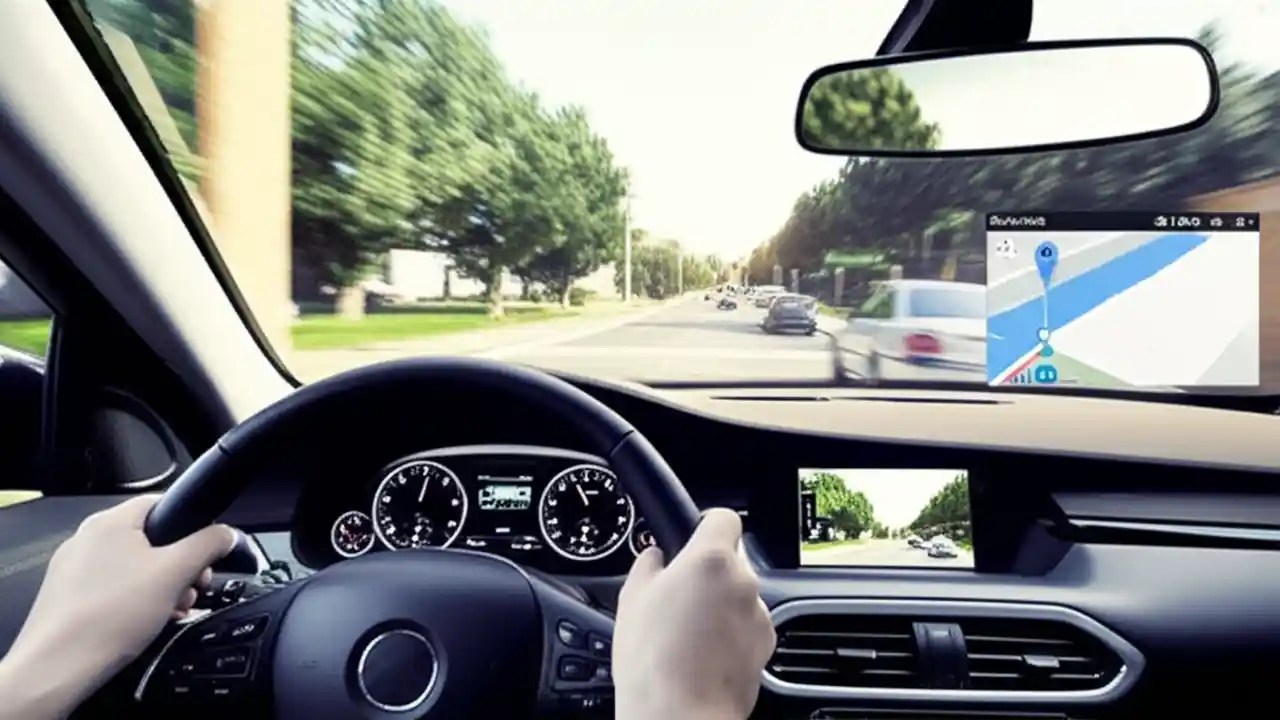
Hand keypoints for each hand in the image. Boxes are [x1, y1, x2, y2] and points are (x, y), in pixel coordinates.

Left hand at [0, 495, 235, 719]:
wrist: (60, 664)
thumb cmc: (113, 614)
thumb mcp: (176, 573)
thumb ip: (207, 544)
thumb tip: (225, 533)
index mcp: (111, 521)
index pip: (163, 504)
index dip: (192, 526)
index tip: (206, 553)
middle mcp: (88, 538)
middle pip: (151, 540)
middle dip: (180, 565)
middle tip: (192, 588)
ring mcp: (74, 568)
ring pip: (134, 566)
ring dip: (162, 586)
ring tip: (171, 609)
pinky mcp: (69, 595)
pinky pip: (114, 587)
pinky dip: (136, 600)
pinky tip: (146, 620)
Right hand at [613, 508, 775, 719]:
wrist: (679, 714)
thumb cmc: (653, 660)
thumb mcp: (632, 598)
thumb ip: (648, 564)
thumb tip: (655, 556)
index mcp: (711, 559)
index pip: (724, 517)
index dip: (707, 524)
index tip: (694, 536)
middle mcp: (744, 582)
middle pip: (729, 561)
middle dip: (707, 574)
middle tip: (677, 597)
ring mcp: (758, 616)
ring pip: (738, 596)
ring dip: (720, 605)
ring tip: (687, 633)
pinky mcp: (765, 646)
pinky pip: (746, 627)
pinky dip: (730, 634)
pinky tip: (703, 653)